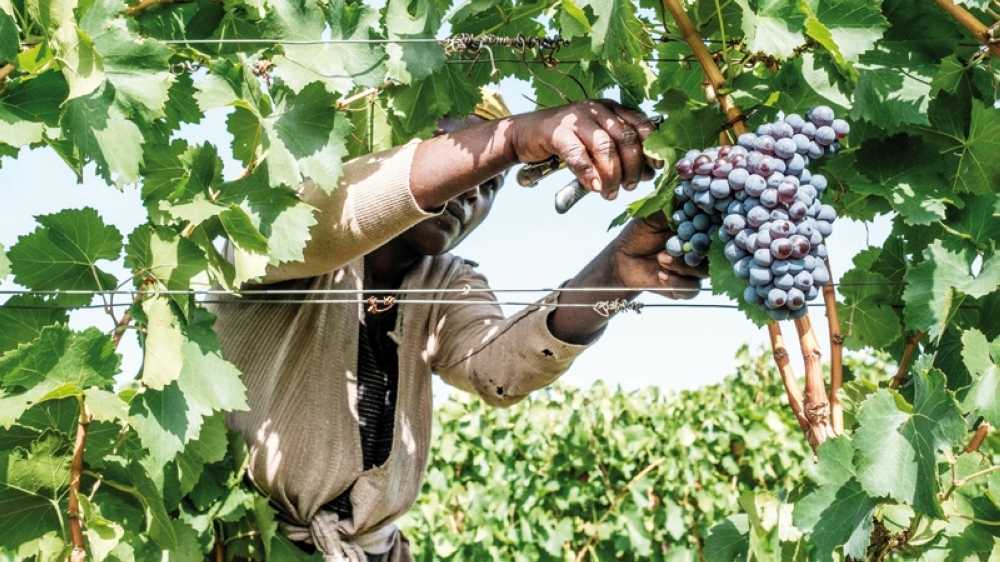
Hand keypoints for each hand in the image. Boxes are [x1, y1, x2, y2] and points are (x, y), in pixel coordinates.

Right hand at [507, 99, 660, 200]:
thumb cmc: (566, 142)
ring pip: (604, 145)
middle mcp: (598, 110)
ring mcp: (576, 118)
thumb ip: (621, 157)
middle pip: (625, 137)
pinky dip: (588, 172)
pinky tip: (594, 186)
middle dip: (631, 166)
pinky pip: (577, 153)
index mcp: (612, 110)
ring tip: (610, 192)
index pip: (641, 124)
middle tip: (629, 186)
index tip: (656, 168)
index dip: (651, 147)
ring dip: (611, 174)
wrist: (526, 134)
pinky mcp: (557, 130)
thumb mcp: (597, 147)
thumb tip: (647, 174)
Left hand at [610, 211, 706, 299]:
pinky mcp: (685, 288)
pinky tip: (661, 275)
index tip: (698, 224)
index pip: (711, 227)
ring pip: (703, 271)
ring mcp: (694, 270)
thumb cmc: (637, 235)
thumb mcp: (649, 218)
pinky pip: (692, 289)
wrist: (622, 260)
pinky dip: (676, 283)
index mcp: (695, 230)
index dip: (708, 225)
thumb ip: (667, 211)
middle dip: (697, 249)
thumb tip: (684, 198)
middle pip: (713, 252)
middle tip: (677, 246)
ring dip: (682, 266)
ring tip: (662, 259)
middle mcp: (699, 250)